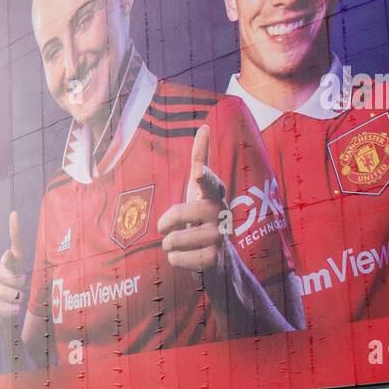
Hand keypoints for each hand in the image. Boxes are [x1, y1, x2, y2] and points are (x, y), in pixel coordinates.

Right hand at [0, 211, 28, 322]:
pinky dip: (11, 311)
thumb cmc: (23, 294)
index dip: (15, 232)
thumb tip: (10, 253)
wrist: (13, 315)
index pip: (15, 246)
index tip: (14, 215)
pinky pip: (3, 307)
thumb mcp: (30, 281)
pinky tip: (14, 310)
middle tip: (24, 289)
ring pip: (5, 292)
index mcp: (14, 265)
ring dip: (16, 299)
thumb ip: (22, 269)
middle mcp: (3, 274)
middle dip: (17, 284)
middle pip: (6, 275)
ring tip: (20, 300)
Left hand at [157, 126, 229, 272]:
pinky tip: (187, 258)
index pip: (210, 183)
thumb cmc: (204, 219)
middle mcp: (221, 214)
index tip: (199, 173)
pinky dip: (175, 260)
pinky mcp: (215, 260)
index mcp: (215, 195)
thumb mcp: (199, 190)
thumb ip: (200, 160)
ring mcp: (221, 237)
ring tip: (180, 245)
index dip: (204, 178)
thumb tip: (204, 127)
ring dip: (169, 245)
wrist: (222, 261)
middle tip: (168, 229)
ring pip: (174, 240)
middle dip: (165, 223)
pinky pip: (178, 259)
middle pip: (179, 213)